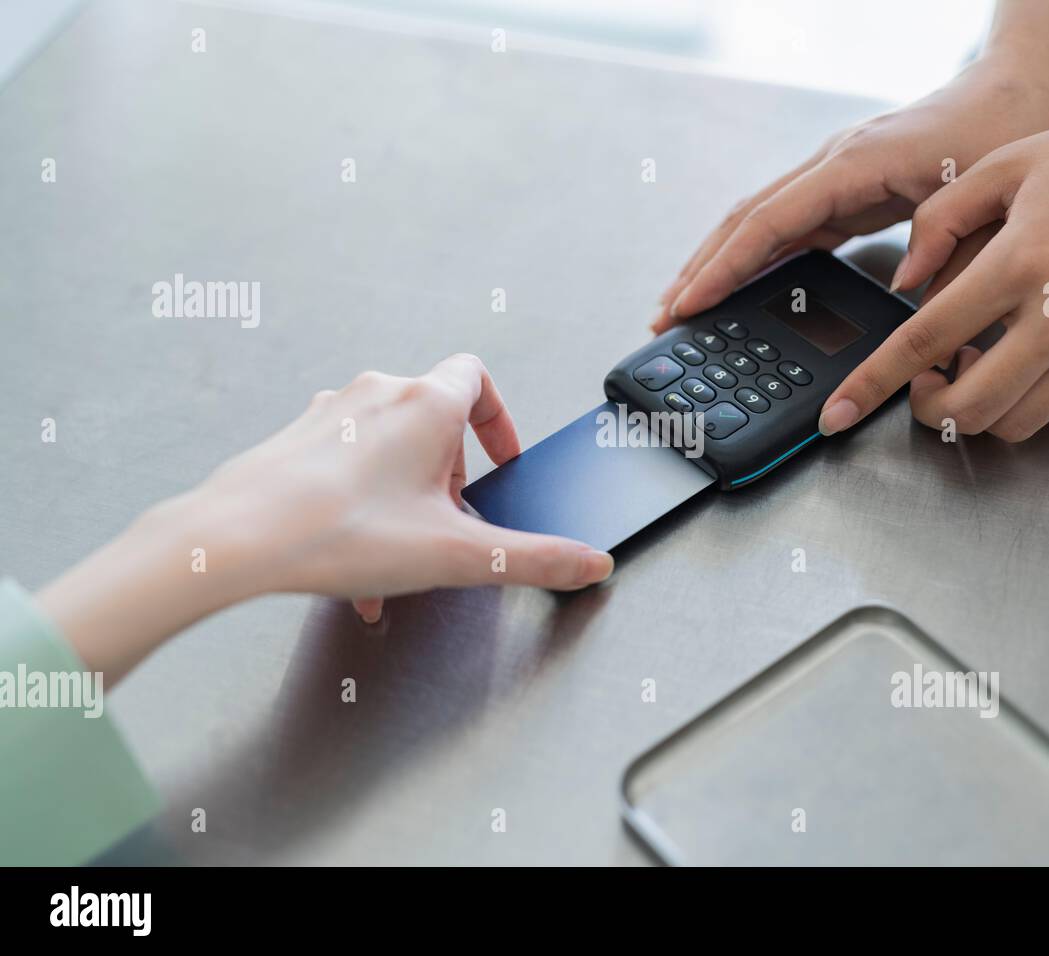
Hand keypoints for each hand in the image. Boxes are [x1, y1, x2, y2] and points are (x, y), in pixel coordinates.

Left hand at [39, 354, 611, 684]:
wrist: (234, 541)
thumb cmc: (339, 533)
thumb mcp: (457, 556)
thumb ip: (534, 559)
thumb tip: (591, 562)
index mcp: (425, 405)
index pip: (477, 379)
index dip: (499, 419)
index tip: (501, 460)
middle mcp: (376, 396)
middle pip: (433, 418)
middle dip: (450, 474)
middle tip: (449, 521)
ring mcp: (328, 414)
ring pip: (386, 446)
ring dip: (404, 492)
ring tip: (401, 549)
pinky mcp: (292, 441)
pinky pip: (344, 462)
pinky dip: (362, 501)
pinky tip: (355, 559)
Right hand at [652, 53, 1048, 331]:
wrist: (1015, 89)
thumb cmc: (1001, 132)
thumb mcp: (982, 200)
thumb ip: (945, 253)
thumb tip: (904, 296)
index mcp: (853, 164)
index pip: (768, 223)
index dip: (724, 268)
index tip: (690, 303)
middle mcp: (832, 163)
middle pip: (744, 218)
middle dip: (700, 268)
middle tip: (664, 314)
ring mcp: (834, 174)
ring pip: (758, 219)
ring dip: (717, 261)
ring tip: (685, 303)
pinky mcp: (846, 188)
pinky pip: (785, 225)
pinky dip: (754, 255)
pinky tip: (738, 282)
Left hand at [817, 89, 1048, 441]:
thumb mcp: (1007, 165)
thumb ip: (939, 221)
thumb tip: (903, 284)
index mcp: (1022, 262)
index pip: (925, 342)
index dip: (872, 387)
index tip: (835, 416)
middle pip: (971, 409)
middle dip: (930, 411)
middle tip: (925, 382)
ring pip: (1017, 421)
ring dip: (980, 408)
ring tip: (976, 361)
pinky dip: (1029, 390)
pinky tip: (1026, 348)